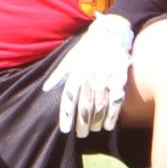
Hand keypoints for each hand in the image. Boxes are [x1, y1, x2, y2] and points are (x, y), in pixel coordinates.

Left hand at [42, 13, 134, 137]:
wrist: (111, 33)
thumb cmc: (87, 47)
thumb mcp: (70, 57)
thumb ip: (59, 74)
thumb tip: (46, 88)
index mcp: (76, 72)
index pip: (69, 98)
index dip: (67, 115)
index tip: (65, 130)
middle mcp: (90, 77)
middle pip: (85, 106)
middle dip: (82, 123)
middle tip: (81, 134)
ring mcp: (106, 79)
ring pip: (100, 106)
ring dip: (97, 121)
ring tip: (93, 130)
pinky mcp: (120, 79)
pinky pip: (116, 101)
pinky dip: (113, 115)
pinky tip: (109, 125)